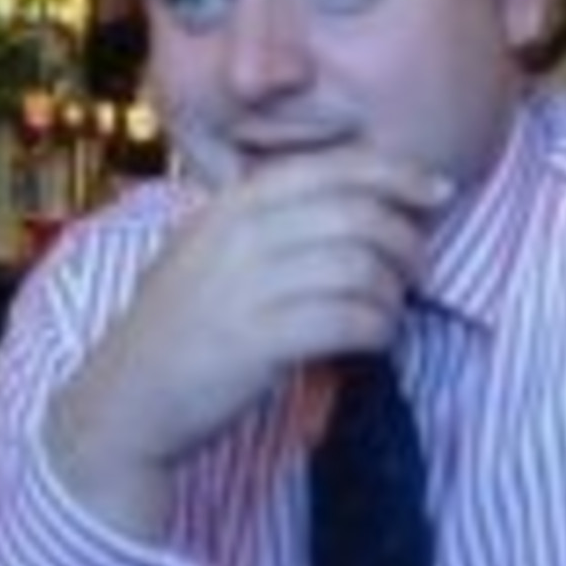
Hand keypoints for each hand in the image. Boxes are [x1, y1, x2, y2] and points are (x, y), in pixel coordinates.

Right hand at [44, 143, 449, 538]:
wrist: (126, 397)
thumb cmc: (184, 319)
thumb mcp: (213, 246)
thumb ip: (274, 217)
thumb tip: (368, 203)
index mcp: (235, 204)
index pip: (334, 169)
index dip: (397, 173)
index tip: (439, 190)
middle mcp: (242, 234)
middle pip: (359, 215)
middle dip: (407, 240)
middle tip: (420, 268)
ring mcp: (248, 286)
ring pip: (361, 268)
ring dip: (394, 292)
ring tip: (391, 310)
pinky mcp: (257, 341)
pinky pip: (350, 321)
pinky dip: (379, 329)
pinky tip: (375, 340)